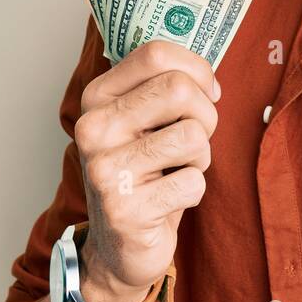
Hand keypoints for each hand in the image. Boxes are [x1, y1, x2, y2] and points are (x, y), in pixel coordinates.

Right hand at [73, 41, 219, 301]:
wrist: (119, 246)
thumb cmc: (145, 173)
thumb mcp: (145, 122)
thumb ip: (164, 87)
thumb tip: (207, 71)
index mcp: (97, 98)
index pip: (155, 54)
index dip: (197, 69)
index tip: (208, 91)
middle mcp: (93, 128)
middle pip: (179, 89)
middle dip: (206, 116)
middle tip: (193, 141)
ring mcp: (105, 169)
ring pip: (193, 136)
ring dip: (200, 158)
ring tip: (175, 172)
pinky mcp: (125, 208)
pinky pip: (194, 181)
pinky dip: (194, 191)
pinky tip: (168, 201)